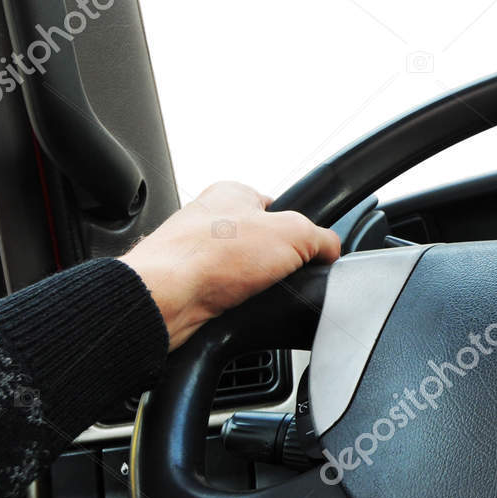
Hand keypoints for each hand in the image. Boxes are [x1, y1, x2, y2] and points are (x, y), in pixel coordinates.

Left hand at [122, 181, 341, 349]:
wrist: (164, 299)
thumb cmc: (209, 257)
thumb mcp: (294, 234)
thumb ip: (323, 238)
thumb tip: (331, 251)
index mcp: (232, 192)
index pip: (281, 207)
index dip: (299, 230)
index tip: (306, 248)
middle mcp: (211, 218)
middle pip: (267, 243)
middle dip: (278, 263)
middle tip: (281, 273)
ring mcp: (199, 252)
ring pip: (248, 272)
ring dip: (258, 286)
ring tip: (256, 291)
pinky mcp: (192, 284)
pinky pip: (230, 294)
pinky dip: (240, 303)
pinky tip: (239, 305)